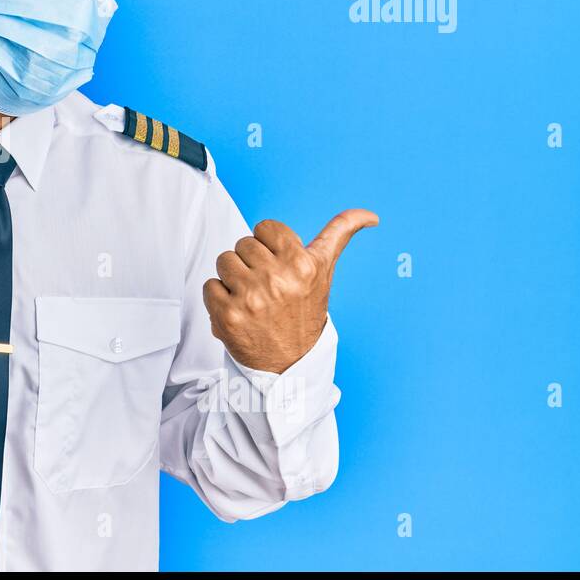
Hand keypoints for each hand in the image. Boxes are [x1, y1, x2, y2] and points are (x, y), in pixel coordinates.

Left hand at [203, 209, 378, 373]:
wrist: (290, 363)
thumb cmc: (304, 311)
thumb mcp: (325, 271)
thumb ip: (340, 234)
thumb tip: (371, 215)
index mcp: (302, 264)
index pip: (265, 227)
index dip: (268, 245)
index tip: (277, 265)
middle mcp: (278, 279)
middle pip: (243, 244)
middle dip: (251, 262)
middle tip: (265, 287)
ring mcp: (251, 297)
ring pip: (223, 261)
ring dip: (232, 278)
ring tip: (250, 297)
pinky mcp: (228, 315)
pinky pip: (209, 285)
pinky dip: (218, 298)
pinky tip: (237, 311)